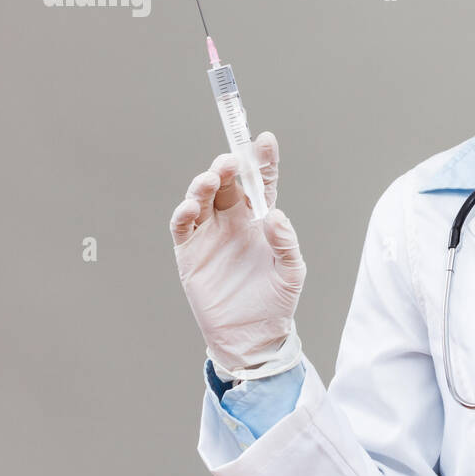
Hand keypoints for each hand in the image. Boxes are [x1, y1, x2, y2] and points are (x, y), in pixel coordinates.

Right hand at [169, 132, 305, 378]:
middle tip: (231, 160)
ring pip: (202, 198)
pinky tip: (191, 207)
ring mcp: (210, 234)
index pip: (260, 182)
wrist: (252, 335)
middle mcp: (233, 220)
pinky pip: (183, 227)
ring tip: (212, 178)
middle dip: (228, 167)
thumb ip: (286, 242)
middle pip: (227, 183)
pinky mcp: (190, 253)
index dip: (261, 161)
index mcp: (260, 218)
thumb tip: (275, 215)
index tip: (264, 140)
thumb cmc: (275, 300)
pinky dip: (184, 213)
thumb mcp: (291, 271)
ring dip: (205, 184)